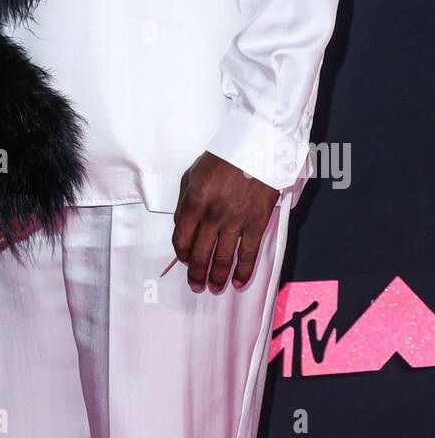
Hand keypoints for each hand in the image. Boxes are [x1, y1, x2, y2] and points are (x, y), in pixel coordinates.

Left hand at [173, 151, 278, 292]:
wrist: (256, 148)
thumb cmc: (223, 158)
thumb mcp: (192, 175)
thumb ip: (184, 202)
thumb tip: (182, 228)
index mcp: (194, 203)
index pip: (181, 238)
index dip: (180, 254)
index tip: (183, 260)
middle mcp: (212, 216)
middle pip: (200, 254)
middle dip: (196, 274)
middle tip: (196, 285)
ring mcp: (235, 222)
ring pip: (223, 259)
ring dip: (217, 278)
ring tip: (214, 288)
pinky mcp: (256, 223)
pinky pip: (248, 253)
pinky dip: (243, 271)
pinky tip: (238, 282)